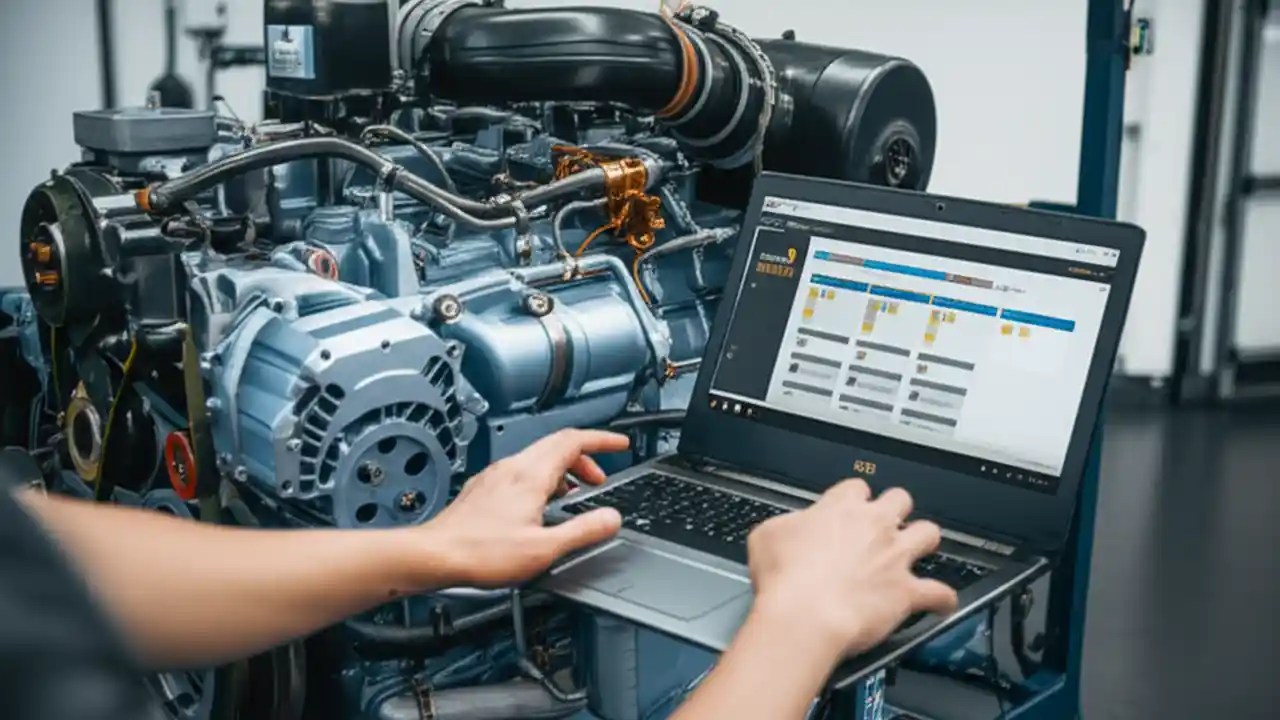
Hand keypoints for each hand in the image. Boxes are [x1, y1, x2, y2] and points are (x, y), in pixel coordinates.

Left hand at [412, 429, 627, 589]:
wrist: (435, 555)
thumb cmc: (481, 553)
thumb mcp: (544, 548)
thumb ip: (582, 531)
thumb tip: (611, 519)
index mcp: (531, 475)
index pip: (574, 440)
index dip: (602, 440)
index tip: (619, 444)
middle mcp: (512, 468)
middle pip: (557, 445)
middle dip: (586, 457)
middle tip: (600, 478)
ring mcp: (496, 476)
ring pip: (539, 457)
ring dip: (564, 469)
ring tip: (575, 493)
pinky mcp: (484, 488)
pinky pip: (522, 471)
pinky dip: (543, 479)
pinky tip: (541, 505)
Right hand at [745, 479, 957, 662]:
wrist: (805, 616)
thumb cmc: (784, 579)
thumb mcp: (765, 536)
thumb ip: (784, 525)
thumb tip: (787, 529)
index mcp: (840, 509)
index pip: (856, 487)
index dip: (853, 498)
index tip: (847, 509)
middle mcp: (874, 526)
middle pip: (900, 499)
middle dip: (895, 509)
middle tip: (884, 524)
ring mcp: (895, 557)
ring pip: (928, 533)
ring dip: (924, 540)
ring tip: (919, 549)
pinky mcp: (907, 591)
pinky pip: (938, 593)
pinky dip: (941, 599)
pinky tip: (941, 602)